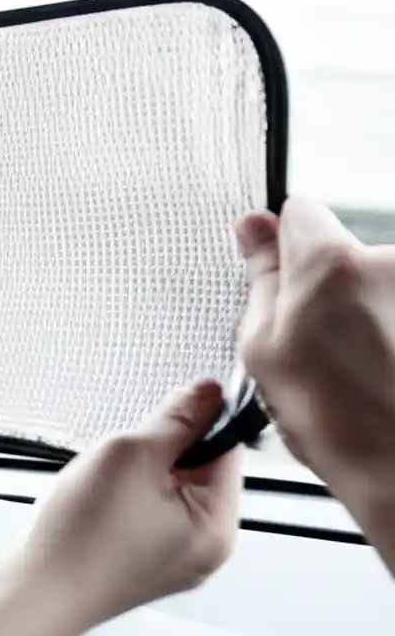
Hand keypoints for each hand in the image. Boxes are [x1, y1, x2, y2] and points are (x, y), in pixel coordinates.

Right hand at [16, 380, 240, 625]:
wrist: (36, 592)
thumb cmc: (81, 534)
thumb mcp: (130, 453)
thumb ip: (177, 418)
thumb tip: (210, 391)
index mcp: (219, 527)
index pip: (227, 450)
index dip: (193, 423)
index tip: (158, 418)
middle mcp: (207, 551)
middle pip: (199, 472)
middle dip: (160, 454)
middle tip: (120, 463)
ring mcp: (176, 563)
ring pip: (170, 492)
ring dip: (139, 477)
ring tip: (102, 489)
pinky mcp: (146, 567)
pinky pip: (149, 517)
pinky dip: (126, 502)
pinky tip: (97, 508)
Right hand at [236, 199, 394, 508]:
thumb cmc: (338, 423)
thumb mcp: (265, 351)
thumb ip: (262, 278)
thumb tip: (254, 230)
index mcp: (330, 265)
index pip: (300, 212)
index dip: (283, 248)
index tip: (284, 280)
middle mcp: (389, 261)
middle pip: (345, 252)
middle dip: (332, 289)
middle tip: (324, 347)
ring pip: (380, 283)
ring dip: (372, 313)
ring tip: (367, 368)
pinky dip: (393, 329)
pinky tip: (389, 369)